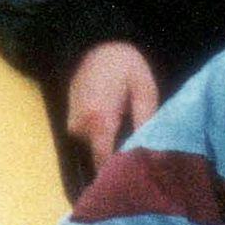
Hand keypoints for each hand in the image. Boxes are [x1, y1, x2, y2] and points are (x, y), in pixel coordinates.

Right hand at [67, 42, 158, 170]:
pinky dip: (104, 138)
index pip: (105, 161)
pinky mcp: (72, 122)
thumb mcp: (143, 90)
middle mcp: (81, 126)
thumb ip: (145, 122)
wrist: (96, 45)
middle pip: (100, 158)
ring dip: (111, 147)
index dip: (119, 173)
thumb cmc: (125, 65)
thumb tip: (152, 151)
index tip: (136, 180)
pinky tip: (118, 129)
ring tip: (130, 140)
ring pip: (95, 149)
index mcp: (99, 119)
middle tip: (142, 161)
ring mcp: (73, 125)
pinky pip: (90, 140)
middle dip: (119, 161)